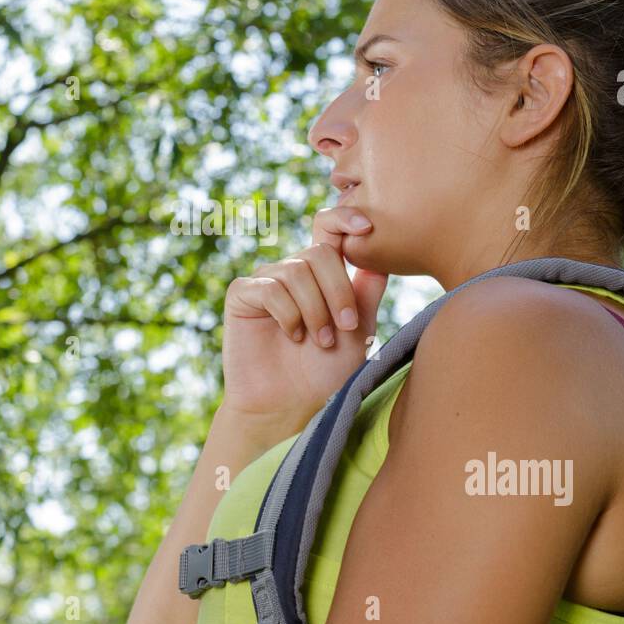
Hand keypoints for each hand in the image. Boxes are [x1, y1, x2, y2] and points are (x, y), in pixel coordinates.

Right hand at [220, 204, 388, 448]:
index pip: (330, 228)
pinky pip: (270, 289)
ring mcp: (266, 281)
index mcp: (322, 273)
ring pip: (297, 272)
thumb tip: (382, 253)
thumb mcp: (358, 330)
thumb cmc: (326, 372)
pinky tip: (293, 336)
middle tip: (347, 327)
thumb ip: (367, 292)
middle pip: (319, 253)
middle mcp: (293, 271)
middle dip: (338, 291)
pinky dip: (289, 314)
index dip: (345, 217)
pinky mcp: (242, 296)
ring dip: (315, 310)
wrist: (290, 406)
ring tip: (321, 341)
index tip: (367, 228)